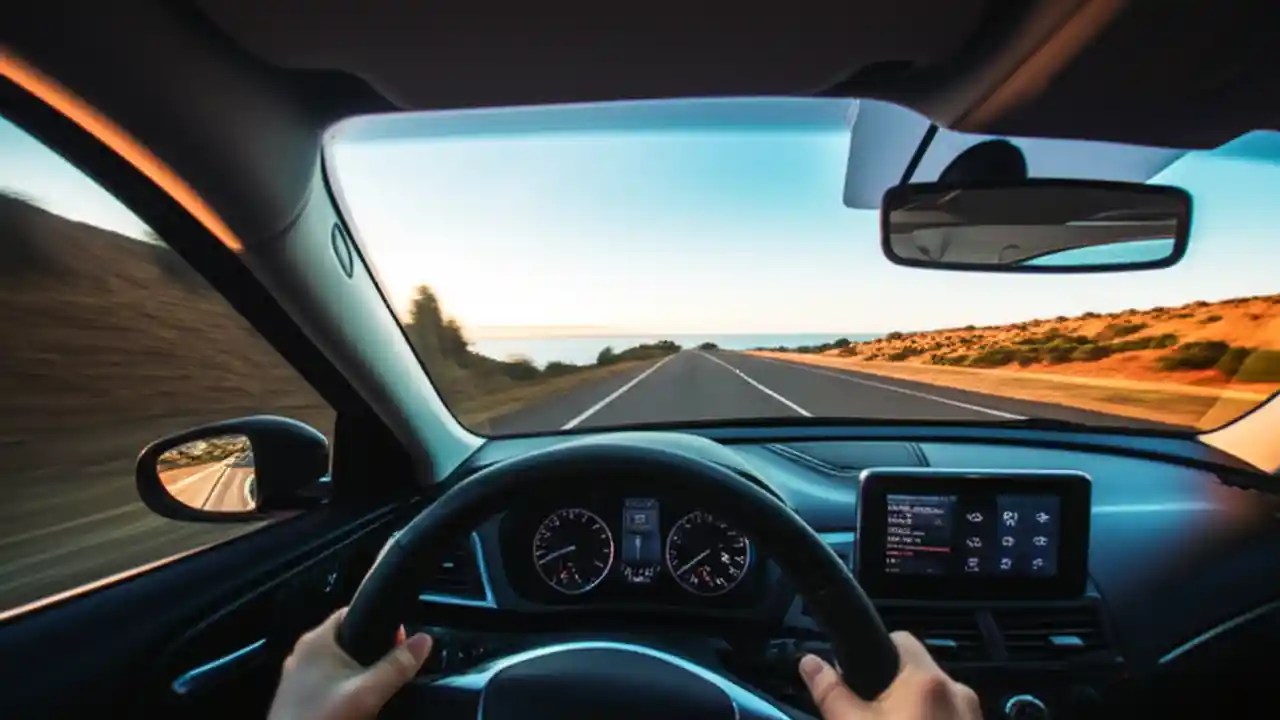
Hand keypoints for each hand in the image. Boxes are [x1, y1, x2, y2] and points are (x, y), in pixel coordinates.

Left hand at [268, 608, 432, 719]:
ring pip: (336, 664)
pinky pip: (326, 683)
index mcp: (316, 640)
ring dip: (357, 673)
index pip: (350, 613)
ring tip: (375, 690)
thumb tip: (425, 640)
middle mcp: (302, 654)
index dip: (378, 621)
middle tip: (391, 669)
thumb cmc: (324, 718)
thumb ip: (397, 666)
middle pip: (346, 640)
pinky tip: (354, 705)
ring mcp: (295, 677)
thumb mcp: (368, 693)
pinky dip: (342, 688)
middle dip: (371, 652)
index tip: (398, 640)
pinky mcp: (295, 698)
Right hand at [798, 632, 980, 718]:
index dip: (873, 655)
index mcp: (926, 679)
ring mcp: (974, 718)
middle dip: (892, 690)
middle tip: (869, 717)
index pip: (899, 640)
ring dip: (914, 713)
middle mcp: (958, 691)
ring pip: (935, 702)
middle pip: (917, 674)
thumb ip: (830, 691)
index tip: (857, 680)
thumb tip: (808, 661)